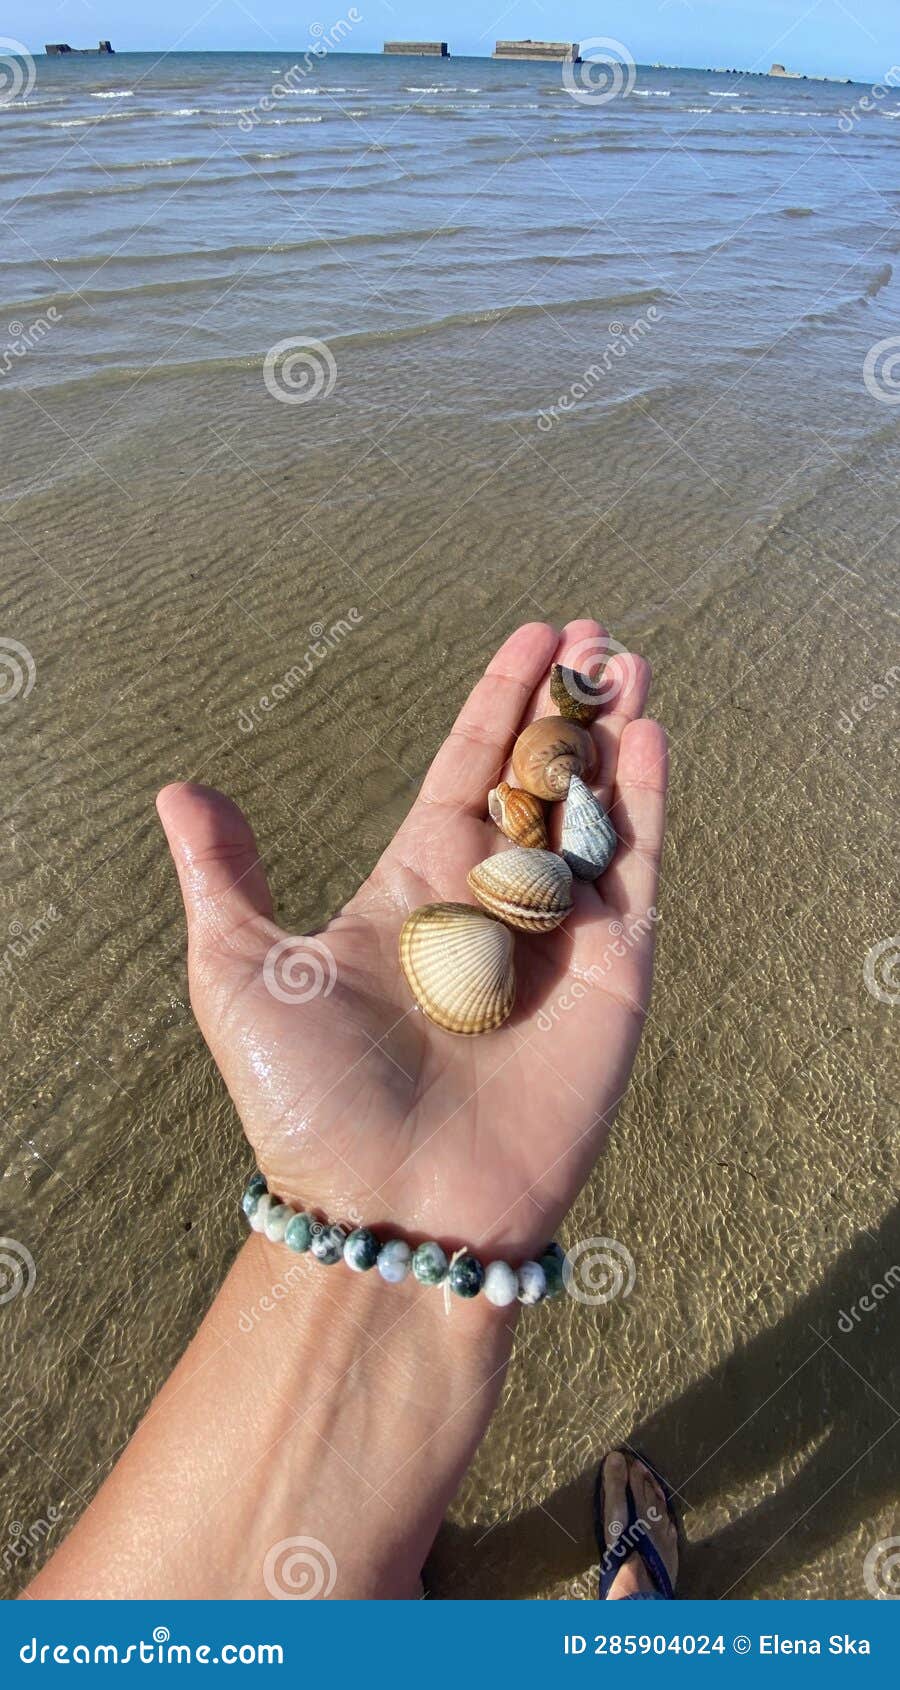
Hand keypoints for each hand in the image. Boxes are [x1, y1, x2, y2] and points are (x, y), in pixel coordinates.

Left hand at [157, 620, 666, 1257]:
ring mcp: (559, 939)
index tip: (533, 636)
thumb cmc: (307, 1099)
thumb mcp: (237, 966)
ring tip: (631, 661)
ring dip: (615, 735)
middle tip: (598, 634)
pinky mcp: (613, 977)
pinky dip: (648, 806)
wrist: (389, 1209)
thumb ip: (223, 874)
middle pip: (541, 778)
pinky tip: (649, 736)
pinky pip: (637, 876)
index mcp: (414, 887)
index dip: (498, 702)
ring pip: (597, 813)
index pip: (467, 769)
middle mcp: (492, 903)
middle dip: (569, 705)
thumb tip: (179, 791)